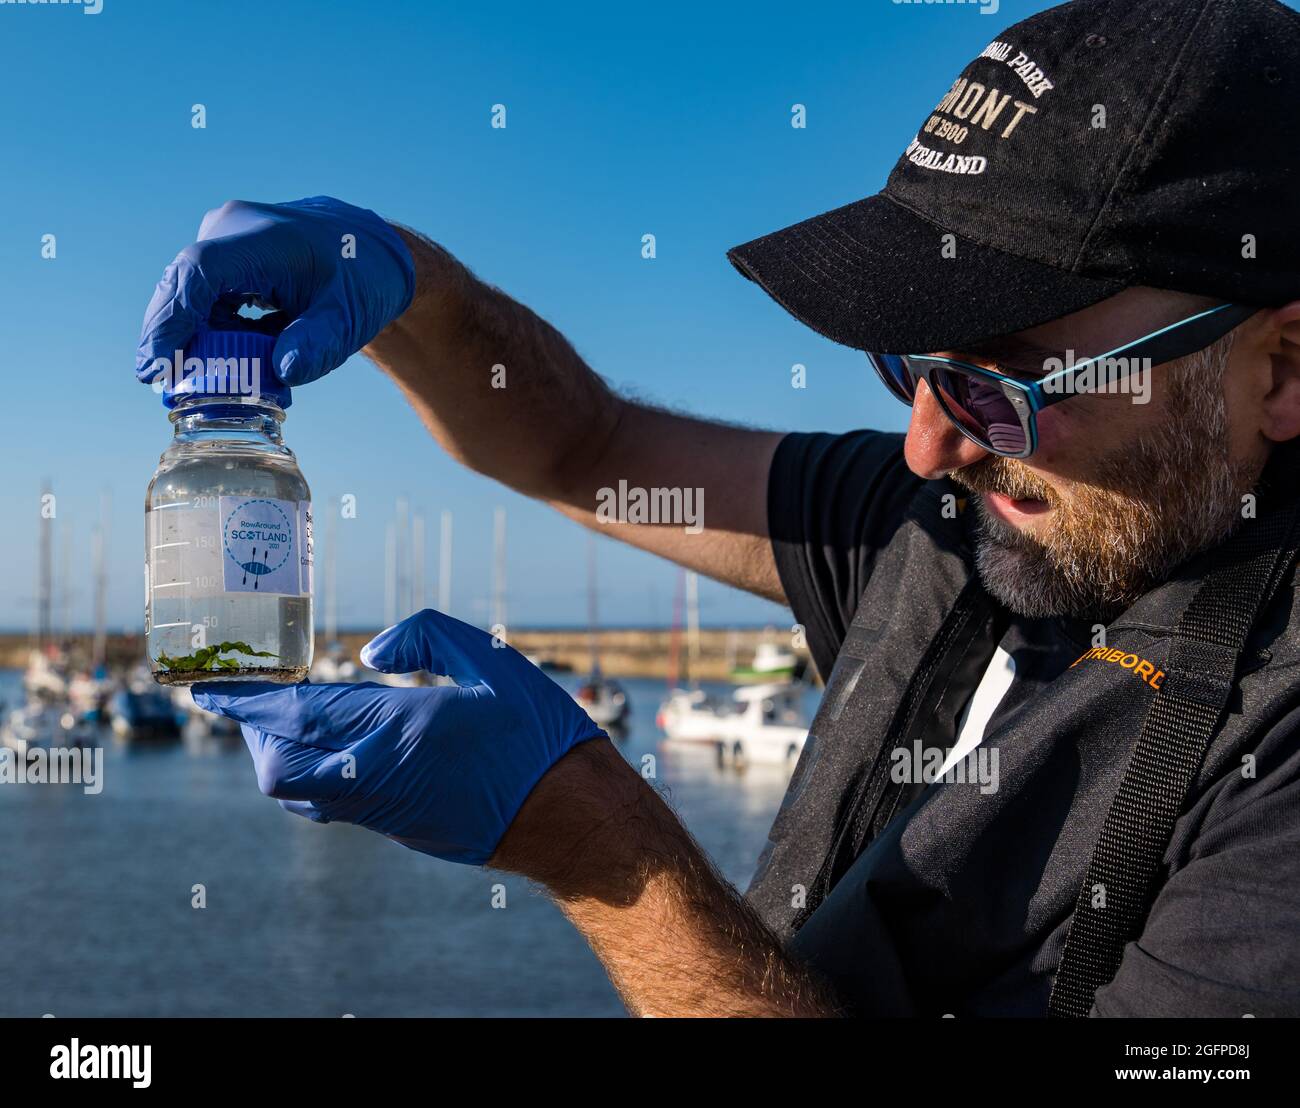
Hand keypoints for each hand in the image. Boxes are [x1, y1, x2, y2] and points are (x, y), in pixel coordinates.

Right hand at [136, 196, 415, 387]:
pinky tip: (224, 363)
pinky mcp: (227, 259)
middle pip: (182, 285)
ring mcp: (225, 242)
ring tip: (197, 384)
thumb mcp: (349, 317)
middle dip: (169, 338)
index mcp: (262, 239)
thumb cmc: (362, 279)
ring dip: (190, 339)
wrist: (372, 251)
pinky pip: (205, 298)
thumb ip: (319, 344)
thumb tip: (282, 373)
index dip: (172, 318)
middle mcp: (231, 231)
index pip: (199, 272)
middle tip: (161, 386)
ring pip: (189, 295)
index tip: (156, 364)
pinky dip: (209, 332)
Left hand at [191, 609, 606, 864]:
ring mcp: (387, 811)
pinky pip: (334, 806)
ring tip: (293, 720)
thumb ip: (424, 638)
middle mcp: (379, 777)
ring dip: (283, 756)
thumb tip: (370, 652)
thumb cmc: (537, 733)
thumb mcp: (490, 659)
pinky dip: (315, 774)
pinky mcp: (401, 829)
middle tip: (257, 698)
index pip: (297, 716)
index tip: (209, 688)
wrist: (571, 816)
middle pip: (280, 769)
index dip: (246, 703)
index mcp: (399, 728)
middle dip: (257, 734)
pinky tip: (339, 749)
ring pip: (301, 793)